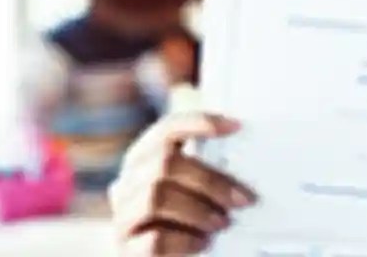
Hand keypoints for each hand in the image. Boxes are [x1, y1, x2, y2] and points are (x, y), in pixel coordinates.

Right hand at [110, 113, 256, 255]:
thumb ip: (200, 175)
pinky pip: (155, 239)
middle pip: (164, 164)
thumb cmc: (180, 224)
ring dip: (199, 209)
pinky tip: (204, 242)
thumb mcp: (188, 192)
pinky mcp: (126, 251)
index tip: (236, 126)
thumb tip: (242, 166)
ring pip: (156, 198)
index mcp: (143, 161)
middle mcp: (127, 184)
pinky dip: (186, 239)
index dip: (199, 123)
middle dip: (210, 180)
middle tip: (243, 199)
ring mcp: (122, 218)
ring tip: (223, 223)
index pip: (166, 129)